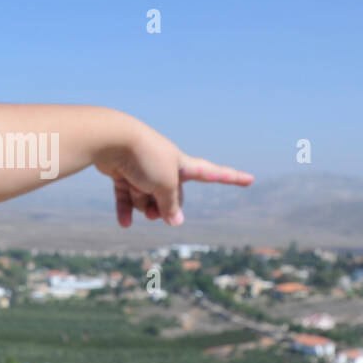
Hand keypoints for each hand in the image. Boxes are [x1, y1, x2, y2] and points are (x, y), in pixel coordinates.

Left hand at [94, 119, 252, 227]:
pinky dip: (125, 210)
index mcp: (183, 164)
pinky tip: (124, 223)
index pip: (214, 173)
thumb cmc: (145, 157)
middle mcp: (164, 166)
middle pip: (170, 197)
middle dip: (162, 207)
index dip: (232, 178)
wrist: (111, 139)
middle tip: (153, 208)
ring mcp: (143, 170)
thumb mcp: (165, 185)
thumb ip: (171, 205)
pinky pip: (126, 198)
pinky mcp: (123, 173)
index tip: (250, 179)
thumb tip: (175, 221)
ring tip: (136, 198)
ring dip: (141, 204)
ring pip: (146, 199)